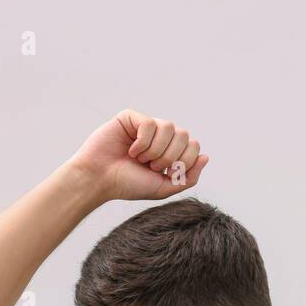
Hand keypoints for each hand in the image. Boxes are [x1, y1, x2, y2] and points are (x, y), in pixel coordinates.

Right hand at [67, 109, 209, 201]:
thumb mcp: (164, 188)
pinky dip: (143, 142)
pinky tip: (131, 150)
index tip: (164, 173)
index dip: (183, 161)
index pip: (193, 146)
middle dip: (169, 156)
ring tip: (140, 159)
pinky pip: (150, 123)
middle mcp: (159, 137)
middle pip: (184, 135)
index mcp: (169, 151)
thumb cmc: (128, 185)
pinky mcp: (131, 117)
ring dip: (156, 150)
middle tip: (151, 167)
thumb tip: (206, 156)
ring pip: (169, 127)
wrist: (100, 180)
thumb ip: (188, 177)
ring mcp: (146, 126)